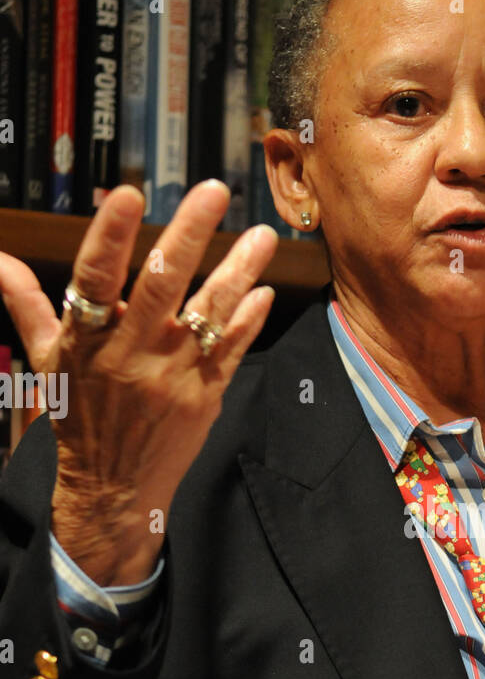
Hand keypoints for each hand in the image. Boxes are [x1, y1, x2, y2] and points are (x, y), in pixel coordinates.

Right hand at [0, 180, 277, 583]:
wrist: (112, 487)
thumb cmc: (77, 415)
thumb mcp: (44, 359)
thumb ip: (27, 302)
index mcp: (86, 339)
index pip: (94, 278)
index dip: (111, 235)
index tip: (129, 194)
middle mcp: (129, 354)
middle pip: (160, 284)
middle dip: (189, 234)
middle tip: (214, 190)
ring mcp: (171, 375)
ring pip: (208, 313)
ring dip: (238, 270)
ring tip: (262, 235)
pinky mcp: (204, 396)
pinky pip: (230, 350)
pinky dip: (248, 320)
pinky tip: (263, 291)